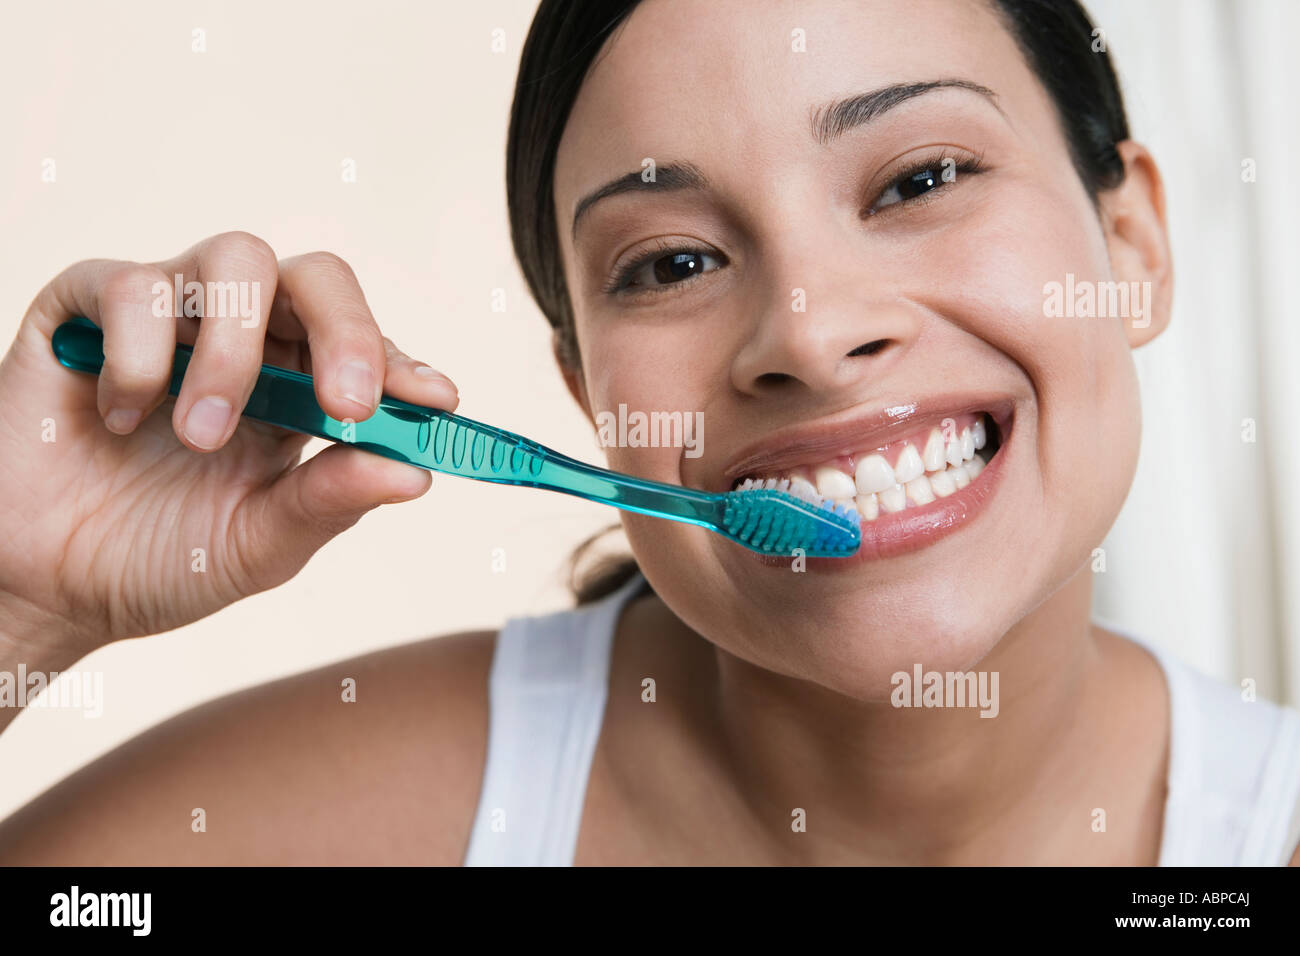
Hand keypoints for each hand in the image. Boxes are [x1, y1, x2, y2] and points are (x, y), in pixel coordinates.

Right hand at [0, 232, 458, 655]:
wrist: (40, 585)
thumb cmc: (156, 560)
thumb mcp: (257, 546)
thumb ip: (329, 503)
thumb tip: (417, 474)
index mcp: (300, 394)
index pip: (370, 350)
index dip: (405, 366)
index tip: (437, 401)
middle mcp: (248, 341)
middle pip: (318, 278)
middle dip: (347, 331)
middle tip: (346, 404)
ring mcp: (174, 316)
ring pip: (237, 258)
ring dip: (232, 351)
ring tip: (199, 436)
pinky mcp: (92, 306)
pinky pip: (135, 284)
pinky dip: (138, 354)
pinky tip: (117, 417)